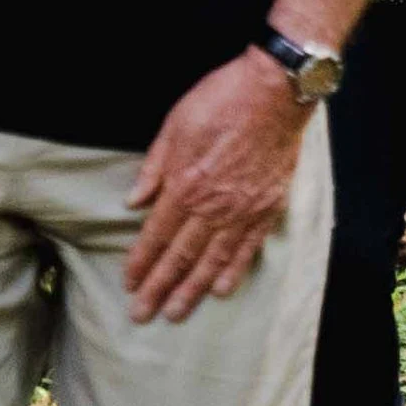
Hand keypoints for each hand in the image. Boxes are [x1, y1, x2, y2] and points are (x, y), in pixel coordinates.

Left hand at [126, 50, 308, 324]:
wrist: (276, 89)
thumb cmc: (222, 99)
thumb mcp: (174, 126)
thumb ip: (154, 168)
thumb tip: (133, 202)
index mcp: (184, 186)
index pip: (155, 236)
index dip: (140, 262)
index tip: (129, 283)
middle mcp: (212, 206)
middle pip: (180, 256)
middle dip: (158, 288)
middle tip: (142, 315)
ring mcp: (243, 210)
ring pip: (212, 260)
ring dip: (191, 290)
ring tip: (176, 313)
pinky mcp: (268, 206)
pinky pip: (248, 247)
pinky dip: (233, 270)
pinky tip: (221, 289)